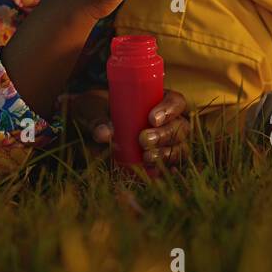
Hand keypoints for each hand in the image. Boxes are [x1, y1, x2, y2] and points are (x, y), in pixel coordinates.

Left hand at [62, 89, 191, 169]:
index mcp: (157, 98)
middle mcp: (167, 119)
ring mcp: (166, 140)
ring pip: (180, 147)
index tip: (151, 119)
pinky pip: (171, 165)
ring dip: (167, 153)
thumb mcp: (93, 109)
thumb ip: (97, 119)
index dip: (169, 109)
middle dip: (165, 134)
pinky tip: (153, 172)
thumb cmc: (95, 109)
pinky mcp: (159, 158)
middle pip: (181, 126)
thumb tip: (104, 134)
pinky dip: (165, 169)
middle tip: (143, 140)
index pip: (176, 101)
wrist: (90, 127)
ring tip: (146, 157)